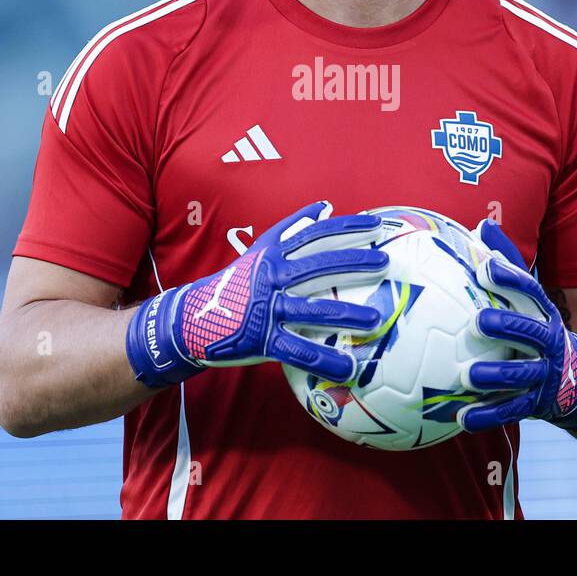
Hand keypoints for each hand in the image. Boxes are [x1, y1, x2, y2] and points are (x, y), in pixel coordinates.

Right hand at [126, 200, 387, 387]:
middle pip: (318, 265)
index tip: (377, 225)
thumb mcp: (260, 251)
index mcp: (272, 253)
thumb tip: (324, 207)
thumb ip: (293, 230)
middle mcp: (270, 276)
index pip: (315, 234)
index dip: (347, 227)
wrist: (191, 318)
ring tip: (376, 318)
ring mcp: (266, 308)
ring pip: (312, 310)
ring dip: (346, 314)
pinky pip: (298, 351)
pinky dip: (325, 360)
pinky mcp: (262, 339)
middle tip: (385, 262)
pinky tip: (349, 368)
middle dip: (354, 262)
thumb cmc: (235, 284)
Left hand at [456, 219, 576, 431]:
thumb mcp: (534, 300)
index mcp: (544, 314)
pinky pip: (511, 411)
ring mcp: (546, 376)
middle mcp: (549, 342)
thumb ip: (508, 266)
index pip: (529, 290)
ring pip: (520, 375)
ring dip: (494, 375)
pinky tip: (462, 418)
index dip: (508, 277)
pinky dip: (487, 415)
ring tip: (467, 376)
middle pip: (529, 331)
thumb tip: (481, 225)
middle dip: (506, 325)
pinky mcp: (539, 405)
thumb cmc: (544, 332)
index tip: (484, 266)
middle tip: (479, 321)